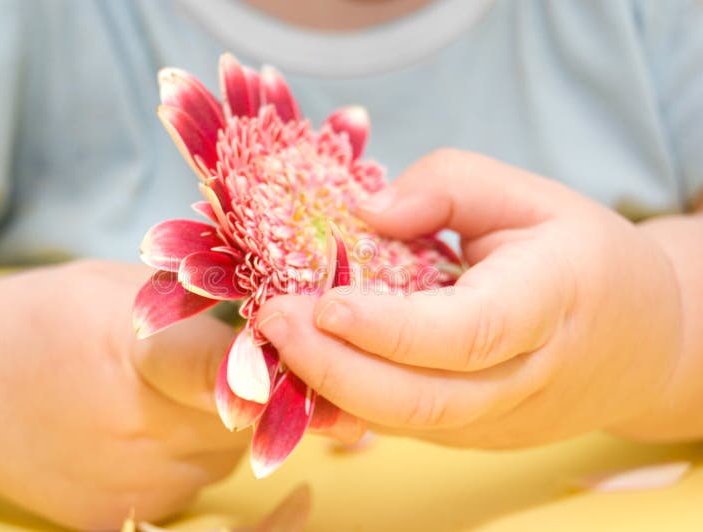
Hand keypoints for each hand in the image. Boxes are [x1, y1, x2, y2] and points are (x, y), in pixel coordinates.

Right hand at [0, 260, 247, 528]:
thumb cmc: (46, 321)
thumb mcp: (116, 286)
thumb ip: (193, 307)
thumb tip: (266, 323)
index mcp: (128, 351)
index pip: (212, 370)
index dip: (256, 371)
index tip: (282, 366)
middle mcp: (131, 429)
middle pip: (243, 418)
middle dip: (250, 390)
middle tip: (216, 361)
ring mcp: (128, 484)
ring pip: (225, 455)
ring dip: (217, 426)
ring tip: (166, 395)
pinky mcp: (120, 518)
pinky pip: (193, 483)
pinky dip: (187, 457)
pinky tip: (145, 429)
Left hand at [257, 149, 684, 447]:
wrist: (640, 341)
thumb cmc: (580, 256)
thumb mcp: (529, 195)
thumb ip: (449, 185)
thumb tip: (367, 213)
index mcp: (550, 302)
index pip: (467, 332)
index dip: (391, 327)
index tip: (323, 303)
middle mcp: (523, 377)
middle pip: (421, 398)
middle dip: (333, 366)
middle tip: (271, 320)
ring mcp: (498, 419)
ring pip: (404, 425)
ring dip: (328, 388)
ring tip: (273, 341)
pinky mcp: (474, 434)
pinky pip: (401, 428)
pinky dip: (345, 404)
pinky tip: (302, 371)